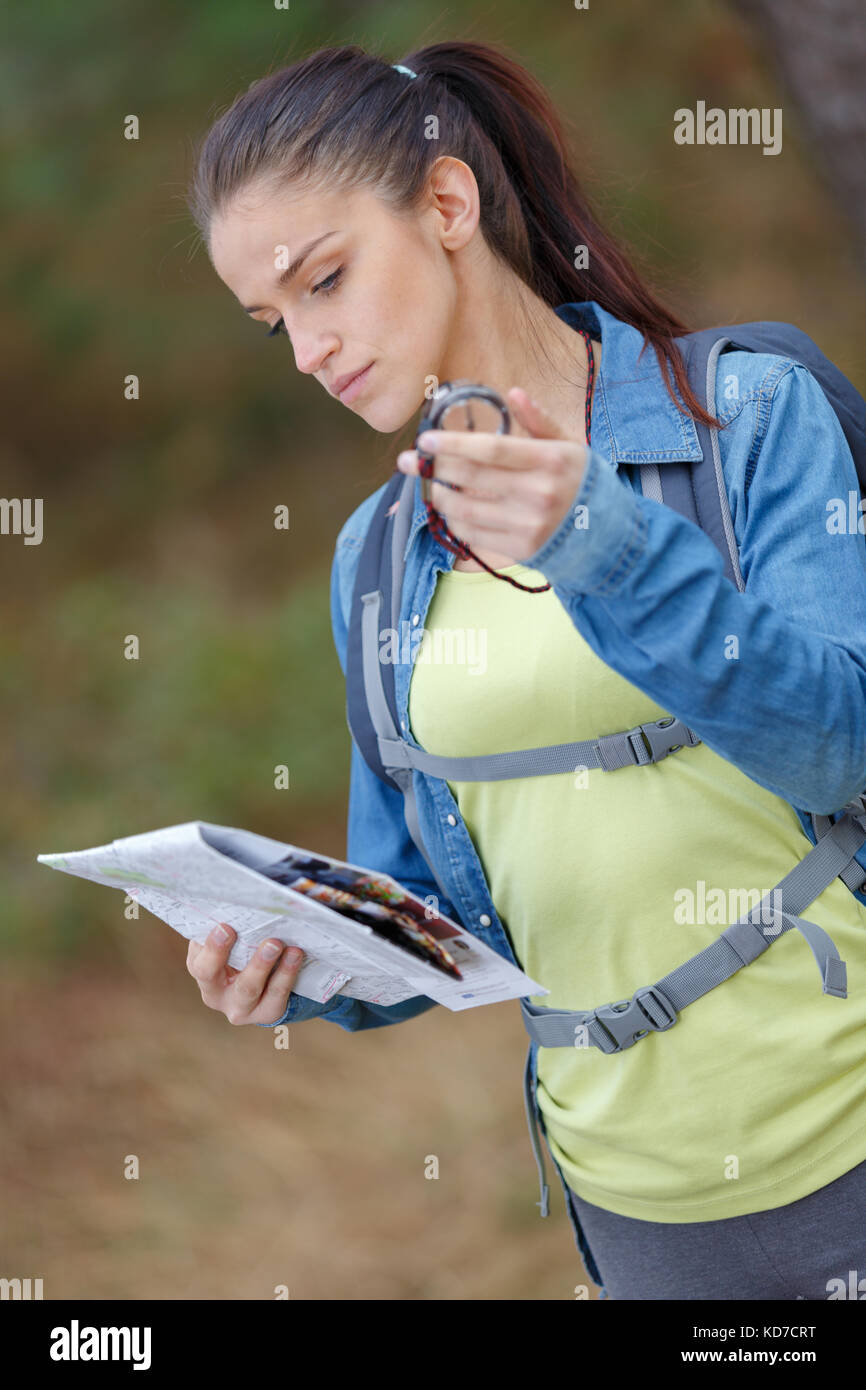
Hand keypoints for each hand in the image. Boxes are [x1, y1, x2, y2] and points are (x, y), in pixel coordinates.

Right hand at [187, 922, 304, 1025]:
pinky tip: (295, 955)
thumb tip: (240, 898)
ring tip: (275, 943)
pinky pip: (276, 995)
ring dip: (261, 964)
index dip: (209, 946)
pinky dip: (286, 973)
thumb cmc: (243, 951)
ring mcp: (240, 1007)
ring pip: (247, 988)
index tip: (223, 926)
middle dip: (221, 952)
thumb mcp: (232, 940)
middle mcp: (214, 994)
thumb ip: (229, 924)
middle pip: (211, 975)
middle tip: (234, 930)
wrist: (268, 985)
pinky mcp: (266, 1013)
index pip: (197, 960)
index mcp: (201, 969)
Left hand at [396, 388, 588, 562]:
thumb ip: (539, 421)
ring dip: (439, 496)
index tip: (426, 440)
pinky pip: (474, 535)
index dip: (454, 444)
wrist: (608, 535)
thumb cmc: (582, 483)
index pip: (492, 449)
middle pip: (472, 477)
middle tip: (410, 461)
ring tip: (430, 485)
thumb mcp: (570, 445)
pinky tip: (450, 508)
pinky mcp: (521, 549)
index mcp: (550, 460)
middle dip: (433, 468)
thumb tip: (513, 393)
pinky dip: (454, 520)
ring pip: (466, 509)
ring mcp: (528, 525)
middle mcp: (538, 493)